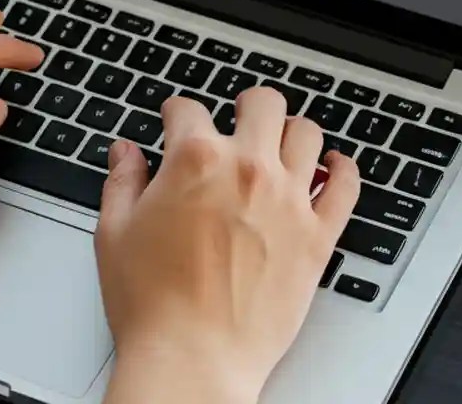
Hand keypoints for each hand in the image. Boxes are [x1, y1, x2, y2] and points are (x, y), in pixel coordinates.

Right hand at [96, 89, 360, 403]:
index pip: (189, 110)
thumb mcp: (115, 234)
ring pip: (307, 134)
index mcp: (196, 162)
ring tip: (281, 143)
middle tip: (240, 116)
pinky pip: (345, 185)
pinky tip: (333, 166)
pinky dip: (342, 169)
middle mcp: (249, 170)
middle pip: (263, 104)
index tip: (176, 119)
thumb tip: (126, 152)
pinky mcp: (318, 235)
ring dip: (291, 133)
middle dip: (247, 105)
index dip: (177, 112)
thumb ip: (123, 182)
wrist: (194, 357)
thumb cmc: (153, 305)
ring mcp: (289, 200)